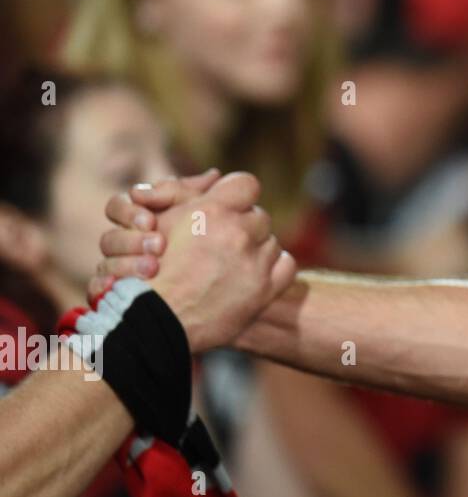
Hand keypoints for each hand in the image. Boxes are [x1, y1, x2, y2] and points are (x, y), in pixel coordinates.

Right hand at [96, 171, 296, 351]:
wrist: (154, 320)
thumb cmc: (152, 268)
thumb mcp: (163, 220)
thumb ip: (190, 194)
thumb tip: (216, 176)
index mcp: (211, 211)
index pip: (246, 184)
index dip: (239, 195)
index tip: (231, 207)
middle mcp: (236, 232)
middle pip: (259, 216)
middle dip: (245, 227)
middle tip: (225, 243)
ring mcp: (254, 262)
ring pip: (271, 242)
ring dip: (256, 250)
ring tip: (231, 264)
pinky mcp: (265, 289)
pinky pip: (286, 265)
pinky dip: (273, 268)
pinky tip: (253, 274)